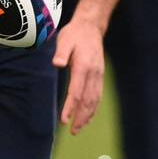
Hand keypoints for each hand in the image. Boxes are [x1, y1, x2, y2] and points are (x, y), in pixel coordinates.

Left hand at [51, 16, 103, 134]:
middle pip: (88, 100)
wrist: (91, 27)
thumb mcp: (65, 39)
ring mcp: (98, 75)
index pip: (77, 91)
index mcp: (84, 66)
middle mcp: (93, 73)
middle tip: (73, 131)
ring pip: (94, 100)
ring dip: (87, 116)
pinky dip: (93, 109)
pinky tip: (87, 117)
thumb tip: (58, 63)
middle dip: (81, 117)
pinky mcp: (99, 76)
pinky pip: (98, 96)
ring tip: (79, 129)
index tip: (64, 119)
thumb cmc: (74, 34)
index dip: (70, 106)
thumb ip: (61, 52)